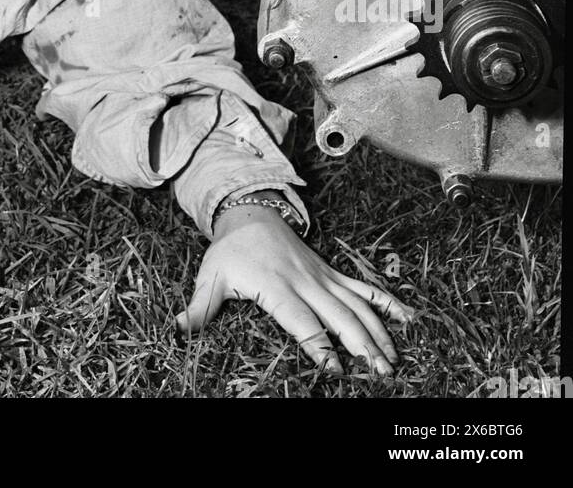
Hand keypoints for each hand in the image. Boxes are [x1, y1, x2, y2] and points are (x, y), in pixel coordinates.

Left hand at [176, 204, 414, 375]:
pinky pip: (364, 288)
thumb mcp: (211, 277)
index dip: (319, 345)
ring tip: (395, 361)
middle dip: (361, 346)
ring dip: (379, 332)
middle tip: (381, 374)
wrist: (250, 211)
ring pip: (357, 305)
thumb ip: (199, 307)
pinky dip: (388, 302)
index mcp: (277, 286)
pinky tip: (410, 319)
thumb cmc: (230, 250)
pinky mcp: (332, 273)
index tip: (335, 370)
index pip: (302, 321)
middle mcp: (306, 282)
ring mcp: (323, 277)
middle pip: (339, 317)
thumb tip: (177, 330)